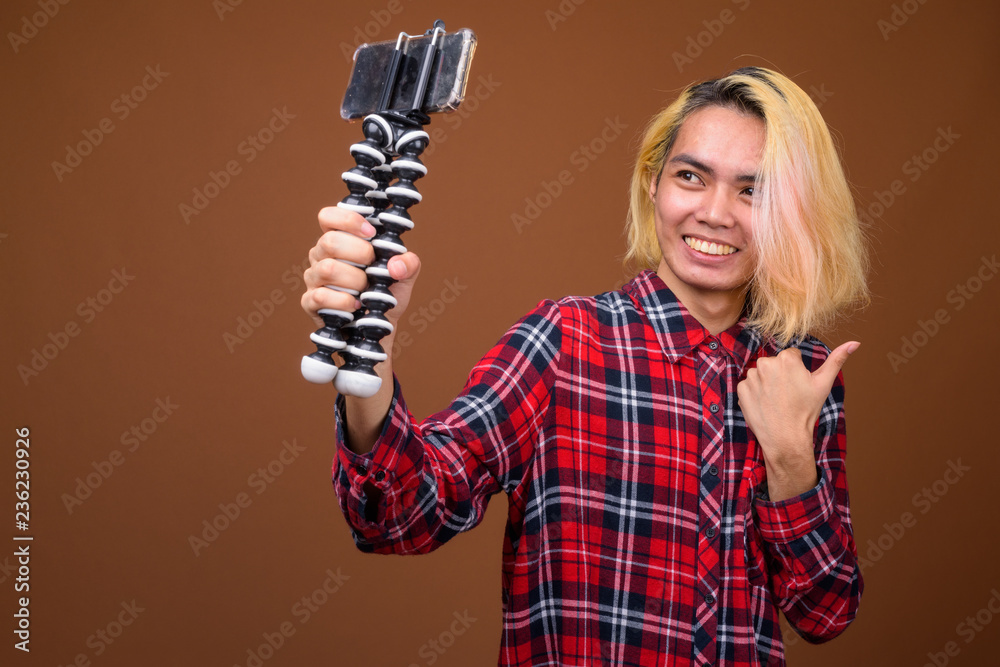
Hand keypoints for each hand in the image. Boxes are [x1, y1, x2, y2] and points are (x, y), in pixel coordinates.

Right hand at [300, 206, 421, 330]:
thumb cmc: (385, 294)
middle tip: (374, 267)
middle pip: (330, 242)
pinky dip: (344, 301)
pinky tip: (356, 306)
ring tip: (366, 290)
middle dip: (360, 254)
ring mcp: (313, 278)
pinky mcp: (309, 301)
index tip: (371, 233)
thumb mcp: (404, 276)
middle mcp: (321, 255)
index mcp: (340, 240)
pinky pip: (321, 296)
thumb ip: (409, 263)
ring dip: (355, 281)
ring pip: (327, 269)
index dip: (348, 220)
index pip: (328, 216)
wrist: (377, 328)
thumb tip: (396, 265)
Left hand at [736, 341, 858, 500]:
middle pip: (775, 363)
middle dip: (781, 375)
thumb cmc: (806, 410)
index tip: (798, 385)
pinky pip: (749, 386)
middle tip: (788, 394)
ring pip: (762, 374)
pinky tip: (765, 405)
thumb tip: (854, 343)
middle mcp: (765, 363)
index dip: (796, 371)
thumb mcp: (824, 384)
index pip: (791, 356)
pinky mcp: (741, 389)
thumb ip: (837, 359)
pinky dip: (755, 394)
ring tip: (777, 400)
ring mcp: (751, 377)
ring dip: (767, 383)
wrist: (785, 437)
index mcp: (786, 358)